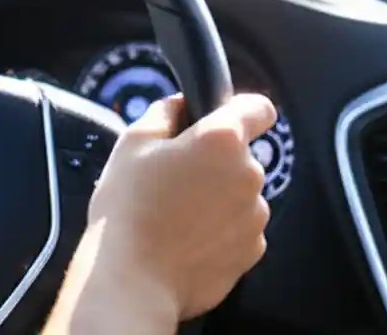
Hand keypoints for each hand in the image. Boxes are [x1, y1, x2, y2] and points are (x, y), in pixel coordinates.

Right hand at [49, 93, 275, 330]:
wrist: (132, 281)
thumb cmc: (128, 208)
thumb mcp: (133, 143)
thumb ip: (165, 112)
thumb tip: (181, 105)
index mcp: (222, 140)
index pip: (258, 108)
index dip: (240, 111)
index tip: (219, 124)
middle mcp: (249, 175)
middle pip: (241, 157)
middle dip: (215, 163)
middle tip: (175, 180)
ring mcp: (255, 216)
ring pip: (240, 195)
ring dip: (218, 199)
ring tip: (176, 217)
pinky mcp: (252, 251)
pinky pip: (240, 229)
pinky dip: (220, 231)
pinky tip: (186, 241)